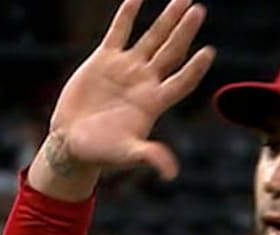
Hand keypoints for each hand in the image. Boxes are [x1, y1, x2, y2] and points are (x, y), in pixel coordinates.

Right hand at [32, 0, 214, 194]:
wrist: (70, 142)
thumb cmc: (99, 153)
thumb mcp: (126, 155)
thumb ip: (149, 157)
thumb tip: (171, 173)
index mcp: (153, 103)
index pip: (181, 81)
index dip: (195, 68)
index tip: (209, 51)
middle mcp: (144, 82)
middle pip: (171, 52)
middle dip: (185, 32)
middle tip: (198, 9)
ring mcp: (126, 69)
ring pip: (151, 38)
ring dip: (166, 19)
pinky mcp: (104, 60)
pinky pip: (119, 32)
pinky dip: (127, 15)